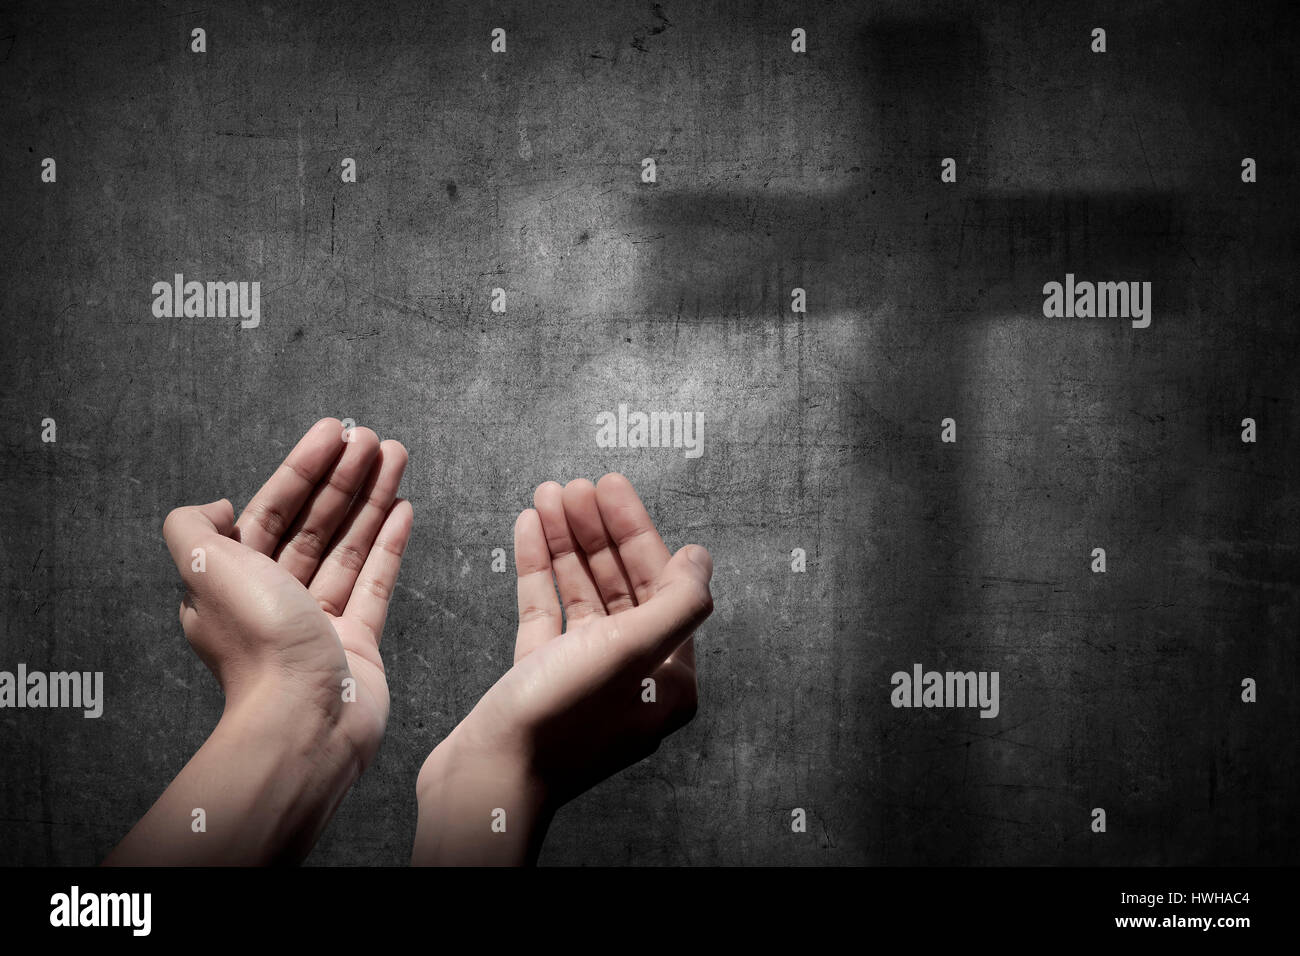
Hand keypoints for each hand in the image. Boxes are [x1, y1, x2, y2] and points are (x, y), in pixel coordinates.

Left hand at [167, 417, 411, 764]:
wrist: (307, 722)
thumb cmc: (261, 648)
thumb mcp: (205, 569)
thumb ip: (192, 527)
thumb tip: (217, 506)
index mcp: (234, 582)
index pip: (272, 510)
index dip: (302, 467)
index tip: (332, 433)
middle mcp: (274, 599)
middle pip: (314, 522)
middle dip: (344, 477)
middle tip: (373, 438)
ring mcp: (319, 621)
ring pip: (349, 545)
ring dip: (372, 499)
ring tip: (397, 458)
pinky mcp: (358, 641)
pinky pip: (375, 582)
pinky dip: (388, 545)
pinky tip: (403, 510)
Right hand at [414, 473, 711, 864]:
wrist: (483, 779)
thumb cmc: (558, 723)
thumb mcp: (630, 653)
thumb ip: (676, 604)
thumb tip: (701, 561)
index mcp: (666, 678)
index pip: (660, 585)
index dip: (636, 531)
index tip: (611, 486)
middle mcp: (630, 677)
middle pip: (620, 584)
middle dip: (597, 531)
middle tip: (575, 486)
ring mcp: (583, 677)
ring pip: (580, 593)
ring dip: (565, 542)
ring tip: (546, 495)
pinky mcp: (540, 677)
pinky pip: (545, 612)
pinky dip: (537, 570)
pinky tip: (528, 529)